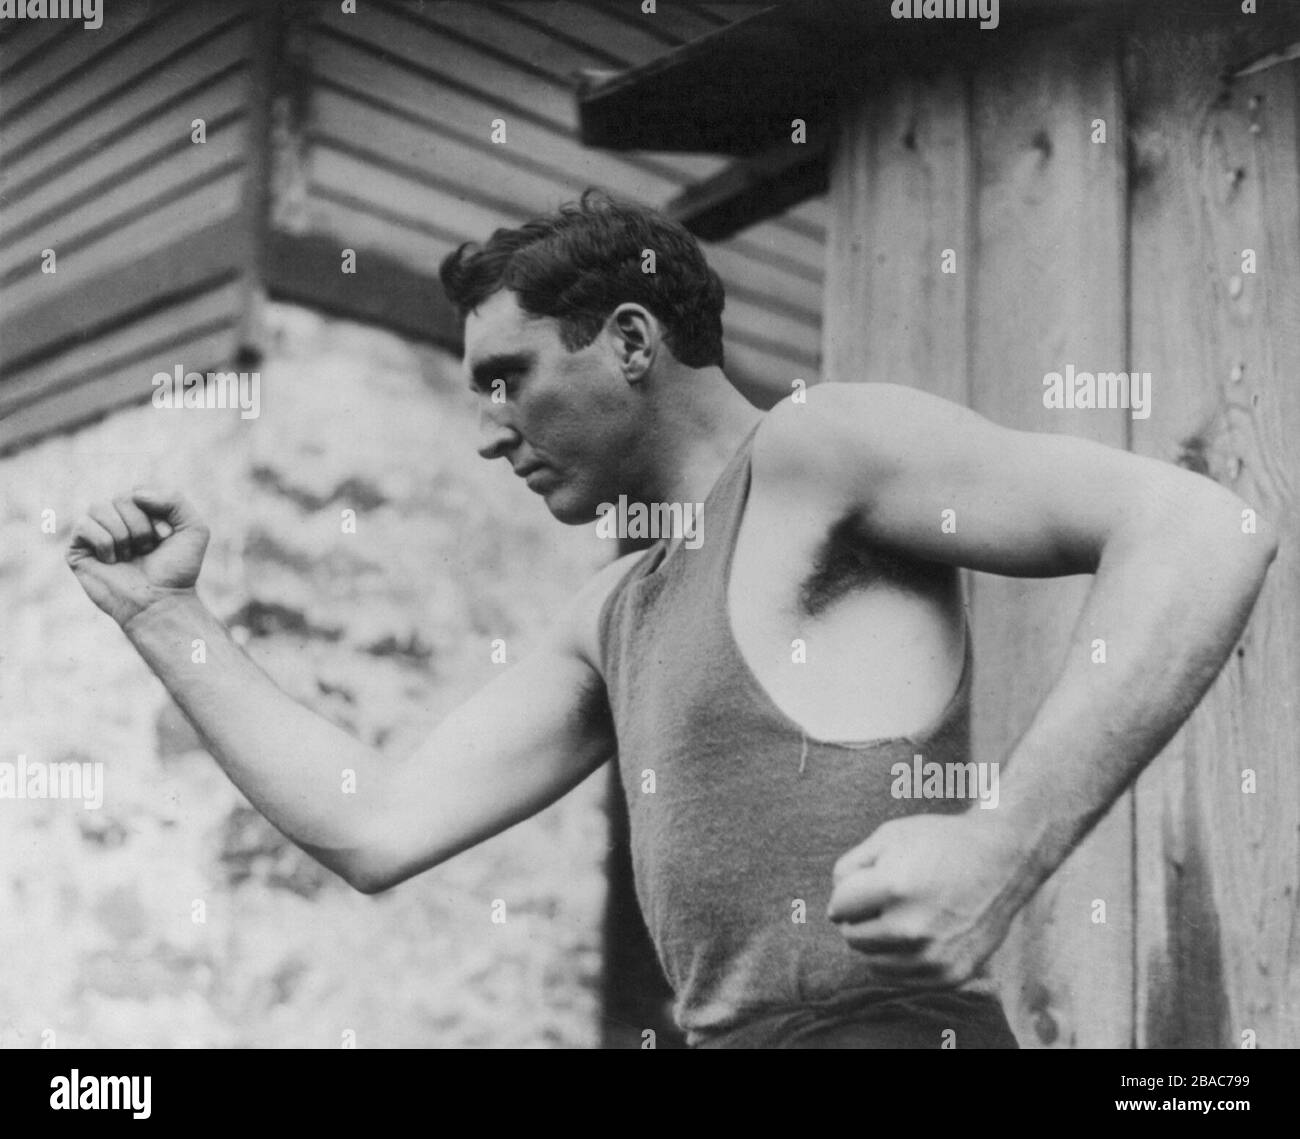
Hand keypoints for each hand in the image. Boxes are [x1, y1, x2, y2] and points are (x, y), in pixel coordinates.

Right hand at [66, 488, 209, 626]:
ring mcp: (95, 534)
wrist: (160, 603)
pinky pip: (83, 526)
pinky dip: (104, 543)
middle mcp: (117, 520)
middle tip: (147, 550)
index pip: (139, 491)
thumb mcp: (193, 529)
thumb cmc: (177, 570)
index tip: (165, 538)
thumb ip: (174, 499)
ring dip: (123, 535)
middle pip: (121, 498)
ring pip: (99, 507)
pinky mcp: (78, 550)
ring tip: (130, 556)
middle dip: (141, 526)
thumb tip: (135, 494)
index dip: (155, 514)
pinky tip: (112, 562)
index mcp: (141, 512)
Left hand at [826, 813, 1031, 988]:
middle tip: (887, 897)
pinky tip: (915, 934)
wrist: (1003, 859)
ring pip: (870, 961)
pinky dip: (897, 958)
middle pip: (851, 936)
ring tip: (902, 914)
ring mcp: (931, 956)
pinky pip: (897, 978)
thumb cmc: (940, 843)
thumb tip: (834, 909)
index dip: (850, 890)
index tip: (871, 879)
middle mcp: (911, 928)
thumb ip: (848, 869)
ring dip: (876, 939)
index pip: (838, 906)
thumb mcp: (887, 837)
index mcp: (893, 889)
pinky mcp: (948, 975)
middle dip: (860, 916)